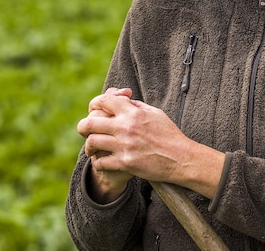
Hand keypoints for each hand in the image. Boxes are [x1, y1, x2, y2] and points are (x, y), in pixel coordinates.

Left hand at [77, 87, 222, 199]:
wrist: (181, 158)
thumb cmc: (169, 135)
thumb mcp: (155, 113)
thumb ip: (136, 106)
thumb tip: (121, 100)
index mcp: (133, 113)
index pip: (104, 101)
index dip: (95, 104)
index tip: (94, 111)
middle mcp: (126, 127)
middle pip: (90, 123)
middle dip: (83, 127)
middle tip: (86, 132)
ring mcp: (124, 146)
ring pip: (92, 142)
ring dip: (89, 146)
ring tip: (92, 149)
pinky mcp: (125, 163)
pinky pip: (100, 163)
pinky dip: (98, 163)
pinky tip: (103, 162)